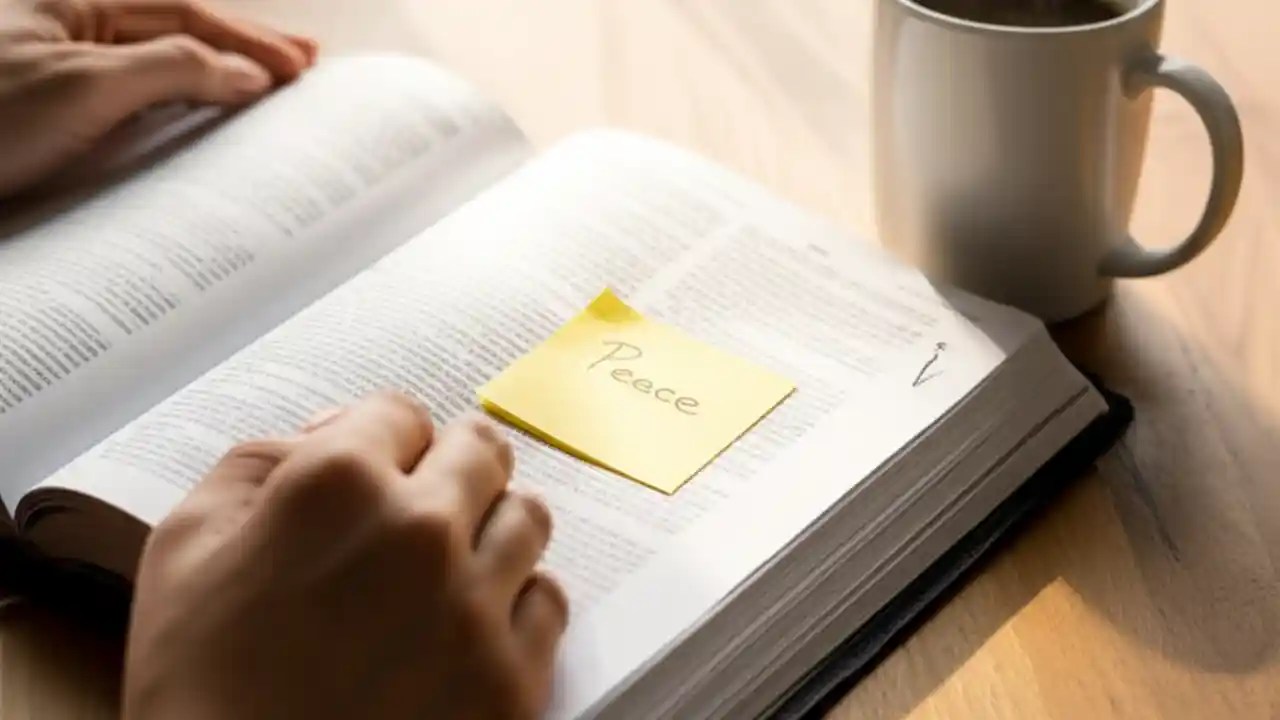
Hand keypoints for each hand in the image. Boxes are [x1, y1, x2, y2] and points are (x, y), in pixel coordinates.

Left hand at [0, 0, 316, 198]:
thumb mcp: (85, 85)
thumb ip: (174, 68)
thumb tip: (245, 73)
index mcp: (70, 4)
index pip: (181, 14)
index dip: (246, 39)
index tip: (298, 68)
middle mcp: (65, 33)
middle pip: (172, 31)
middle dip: (239, 48)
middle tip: (301, 66)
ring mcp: (56, 79)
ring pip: (152, 70)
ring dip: (211, 81)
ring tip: (263, 93)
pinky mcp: (47, 124)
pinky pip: (127, 109)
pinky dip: (172, 116)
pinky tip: (194, 130)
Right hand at [123, 392, 568, 719]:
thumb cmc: (198, 688)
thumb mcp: (183, 550)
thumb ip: (254, 465)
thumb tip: (328, 432)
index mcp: (336, 485)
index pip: (398, 414)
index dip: (378, 438)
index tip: (371, 467)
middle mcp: (420, 530)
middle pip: (481, 450)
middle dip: (451, 464)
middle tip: (426, 498)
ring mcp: (475, 607)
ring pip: (527, 518)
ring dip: (491, 526)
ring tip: (454, 560)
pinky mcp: (512, 679)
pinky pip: (548, 600)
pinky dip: (515, 601)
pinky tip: (473, 622)